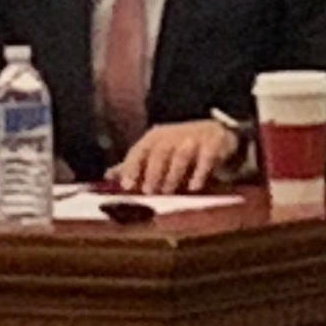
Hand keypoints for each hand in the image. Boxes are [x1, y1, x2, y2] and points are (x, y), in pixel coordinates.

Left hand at [106, 119, 243, 195]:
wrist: (217, 134)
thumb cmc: (181, 147)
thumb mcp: (157, 153)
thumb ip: (135, 165)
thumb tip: (108, 176)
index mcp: (156, 137)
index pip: (140, 149)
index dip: (131, 167)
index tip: (126, 185)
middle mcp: (174, 134)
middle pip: (160, 151)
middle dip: (152, 172)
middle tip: (148, 191)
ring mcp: (195, 137)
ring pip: (181, 155)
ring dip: (173, 174)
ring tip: (168, 191)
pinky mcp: (214, 143)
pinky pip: (207, 157)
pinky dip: (200, 172)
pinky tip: (194, 187)